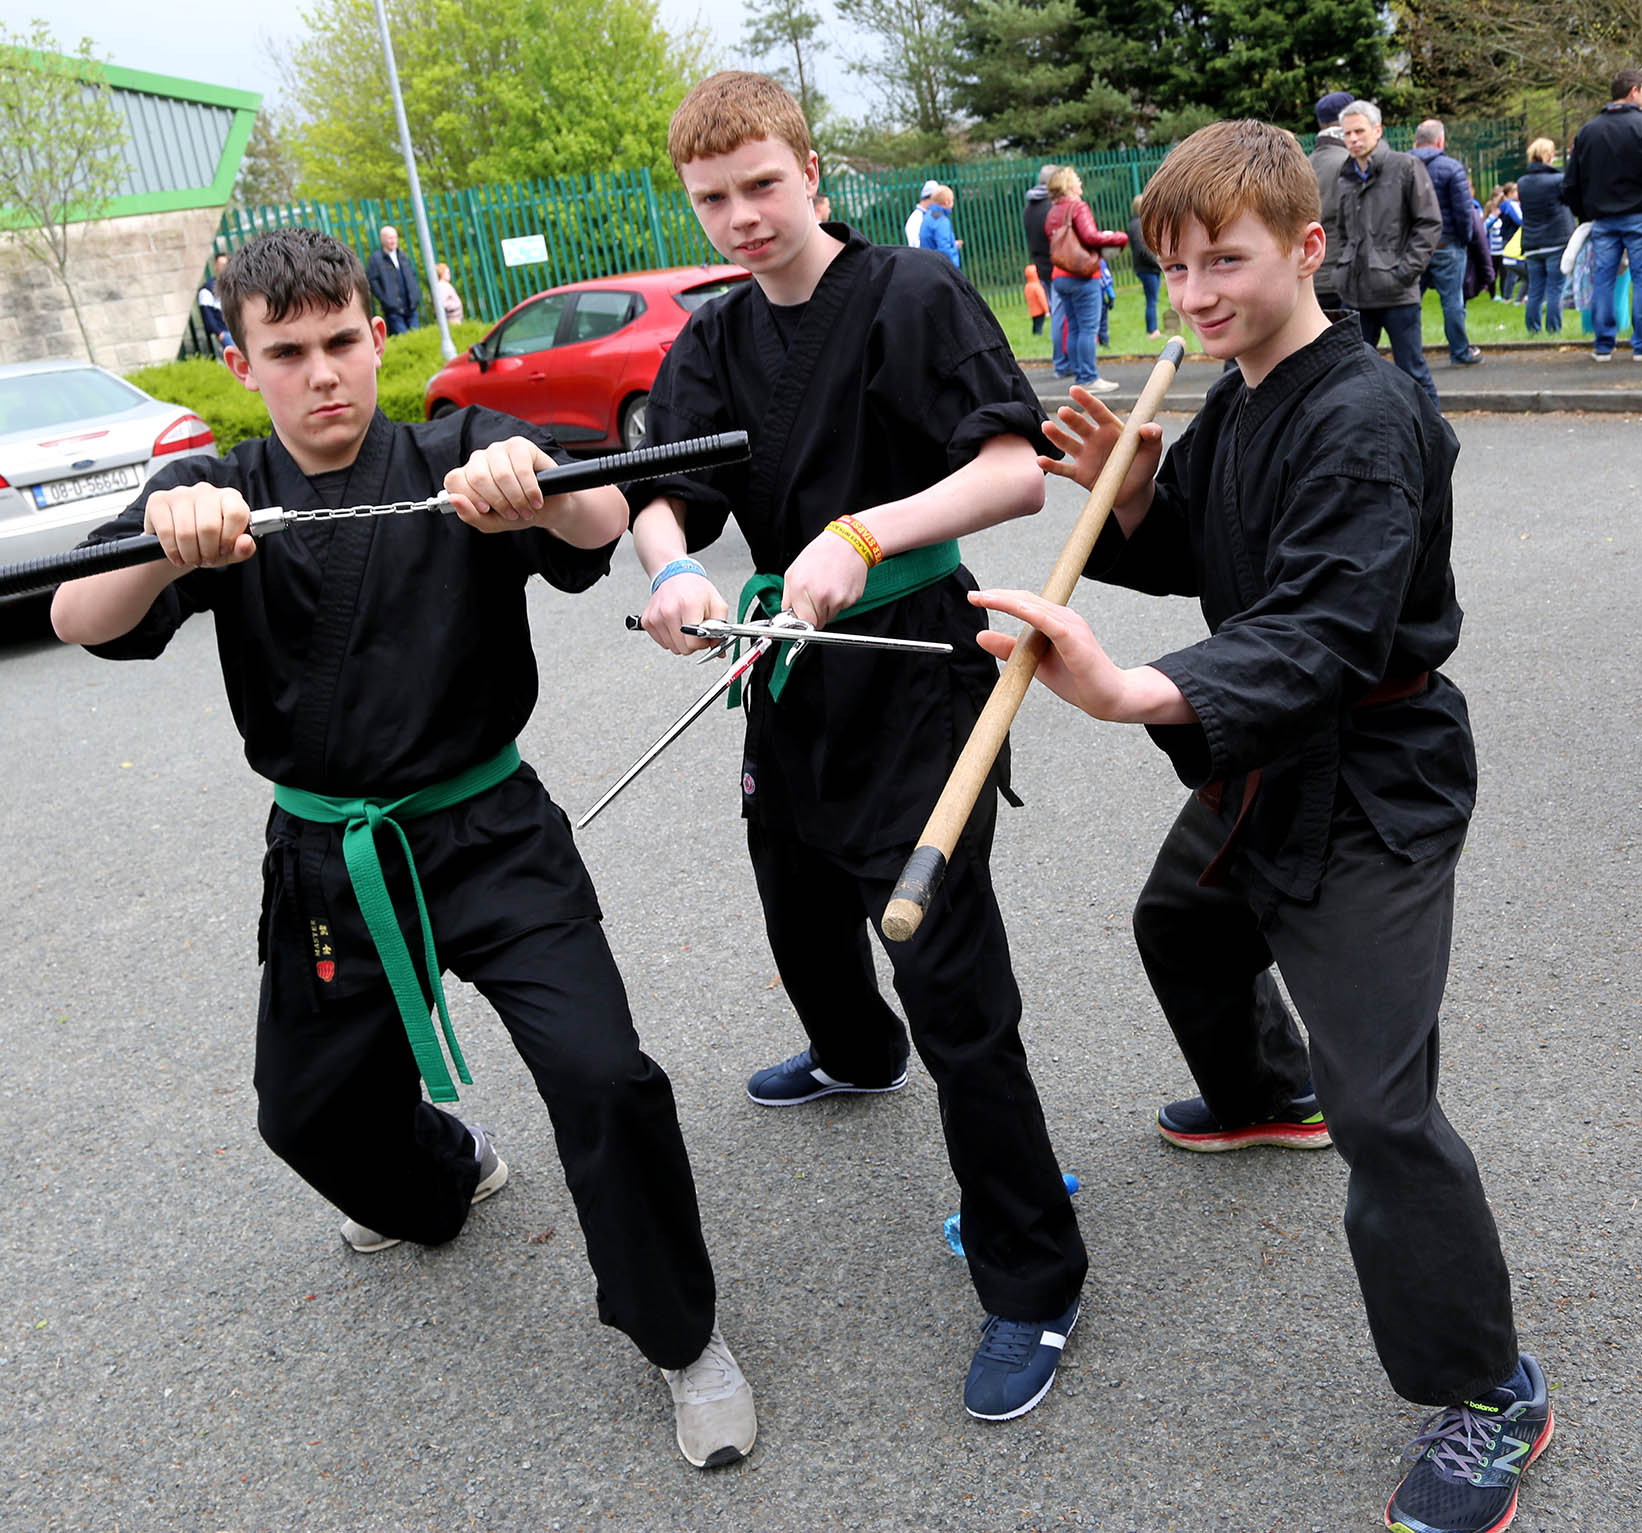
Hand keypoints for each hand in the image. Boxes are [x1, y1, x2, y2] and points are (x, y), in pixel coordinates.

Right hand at [143, 483, 255, 567]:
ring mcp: (181, 493)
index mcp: (230, 498)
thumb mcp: (230, 551)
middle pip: (209, 526)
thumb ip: (243, 549)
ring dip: (190, 554)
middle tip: (205, 559)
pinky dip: (172, 550)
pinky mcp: (158, 500)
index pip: (236, 513)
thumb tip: (246, 542)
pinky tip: (176, 555)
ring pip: (187, 532)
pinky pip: (166, 531)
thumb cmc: (208, 544)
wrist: (178, 544)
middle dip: (207, 552)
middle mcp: (206, 491)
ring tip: (192, 558)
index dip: (230, 539)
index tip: (224, 550)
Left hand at [444, 436, 560, 530]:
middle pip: (478, 478)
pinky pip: (522, 469)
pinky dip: (531, 490)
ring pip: (501, 475)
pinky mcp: (520, 445)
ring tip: (526, 509)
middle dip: (499, 502)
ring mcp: (499, 449)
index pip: (454, 480)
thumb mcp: (491, 522)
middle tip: (513, 514)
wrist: (547, 509)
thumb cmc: (516, 513)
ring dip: (517, 499)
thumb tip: (453, 500)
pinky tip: (536, 499)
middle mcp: (479, 459)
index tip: (486, 510)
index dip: (470, 497)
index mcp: (467, 476)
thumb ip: (469, 515)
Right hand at [641, 572, 728, 654]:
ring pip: (672, 648)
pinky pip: (662, 642)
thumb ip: (721, 628)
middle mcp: (668, 611)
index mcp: (688, 606)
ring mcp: (656, 617)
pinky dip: (670, 637)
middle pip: (683, 648)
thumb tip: (719, 649)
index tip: (704, 635)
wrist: (676, 576)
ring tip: (684, 624)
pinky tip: (674, 624)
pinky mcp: (647, 621)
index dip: (702, 643)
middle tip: (695, 629)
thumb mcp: (717, 604)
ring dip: (681, 640)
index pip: (693, 642)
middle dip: (692, 643)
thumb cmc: (696, 589)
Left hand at [781, 525, 869, 627]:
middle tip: (817, 596)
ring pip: (830, 616)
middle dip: (815, 614)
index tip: (804, 616)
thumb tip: (788, 612)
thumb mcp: (794, 570)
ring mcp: (838, 599)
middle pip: (817, 622)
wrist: (848, 542)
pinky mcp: (851, 599)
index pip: (803, 622)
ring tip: (828, 586)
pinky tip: (838, 585)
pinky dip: (840, 601)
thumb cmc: (821, 553)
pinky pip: (842, 608)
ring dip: (828, 607)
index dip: (803, 622)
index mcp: (802, 588)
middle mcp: (820, 596)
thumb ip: (787, 596)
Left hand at [970, 588, 1194, 724]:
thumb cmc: (1076, 679)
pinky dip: (1032, 614)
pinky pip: (1050, 623)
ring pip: (1035, 606)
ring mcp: (1072, 626)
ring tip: (985, 598)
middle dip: (998, 595)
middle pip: (1026, 599)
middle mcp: (1065, 617)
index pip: (1024, 602)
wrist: (1108, 698)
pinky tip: (1016, 609)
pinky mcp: (1076, 640)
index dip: (1000, 597)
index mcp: (1055, 621)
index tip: (975, 597)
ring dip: (1008, 600)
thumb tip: (980, 636)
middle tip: (973, 596)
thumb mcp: (1033, 662)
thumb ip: (1009, 648)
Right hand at [1039, 386, 1162, 524]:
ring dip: (1056, 435)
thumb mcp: (1153, 450)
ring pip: (1067, 443)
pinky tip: (1040, 460)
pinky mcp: (1079, 474)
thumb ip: (1154, 435)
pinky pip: (1063, 469)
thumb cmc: (1144, 466)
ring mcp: (1085, 456)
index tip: (1074, 390)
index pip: (1098, 411)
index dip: (1087, 401)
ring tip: (1046, 427)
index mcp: (1111, 429)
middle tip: (1063, 411)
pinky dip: (1051, 465)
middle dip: (1071, 418)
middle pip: (1080, 426)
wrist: (1133, 492)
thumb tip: (1147, 427)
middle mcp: (1094, 439)